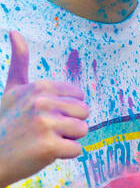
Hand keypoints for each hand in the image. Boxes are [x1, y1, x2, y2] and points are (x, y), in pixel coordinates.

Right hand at [0, 30, 89, 187]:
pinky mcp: (49, 147)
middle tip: (42, 131)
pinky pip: (77, 150)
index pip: (79, 96)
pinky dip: (63, 155)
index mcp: (40, 86)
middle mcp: (43, 102)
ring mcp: (46, 124)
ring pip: (82, 131)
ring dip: (67, 139)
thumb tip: (15, 32)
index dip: (65, 110)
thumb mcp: (12, 90)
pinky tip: (42, 153)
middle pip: (84, 113)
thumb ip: (19, 62)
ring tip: (42, 140)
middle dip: (68, 125)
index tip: (43, 116)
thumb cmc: (4, 123)